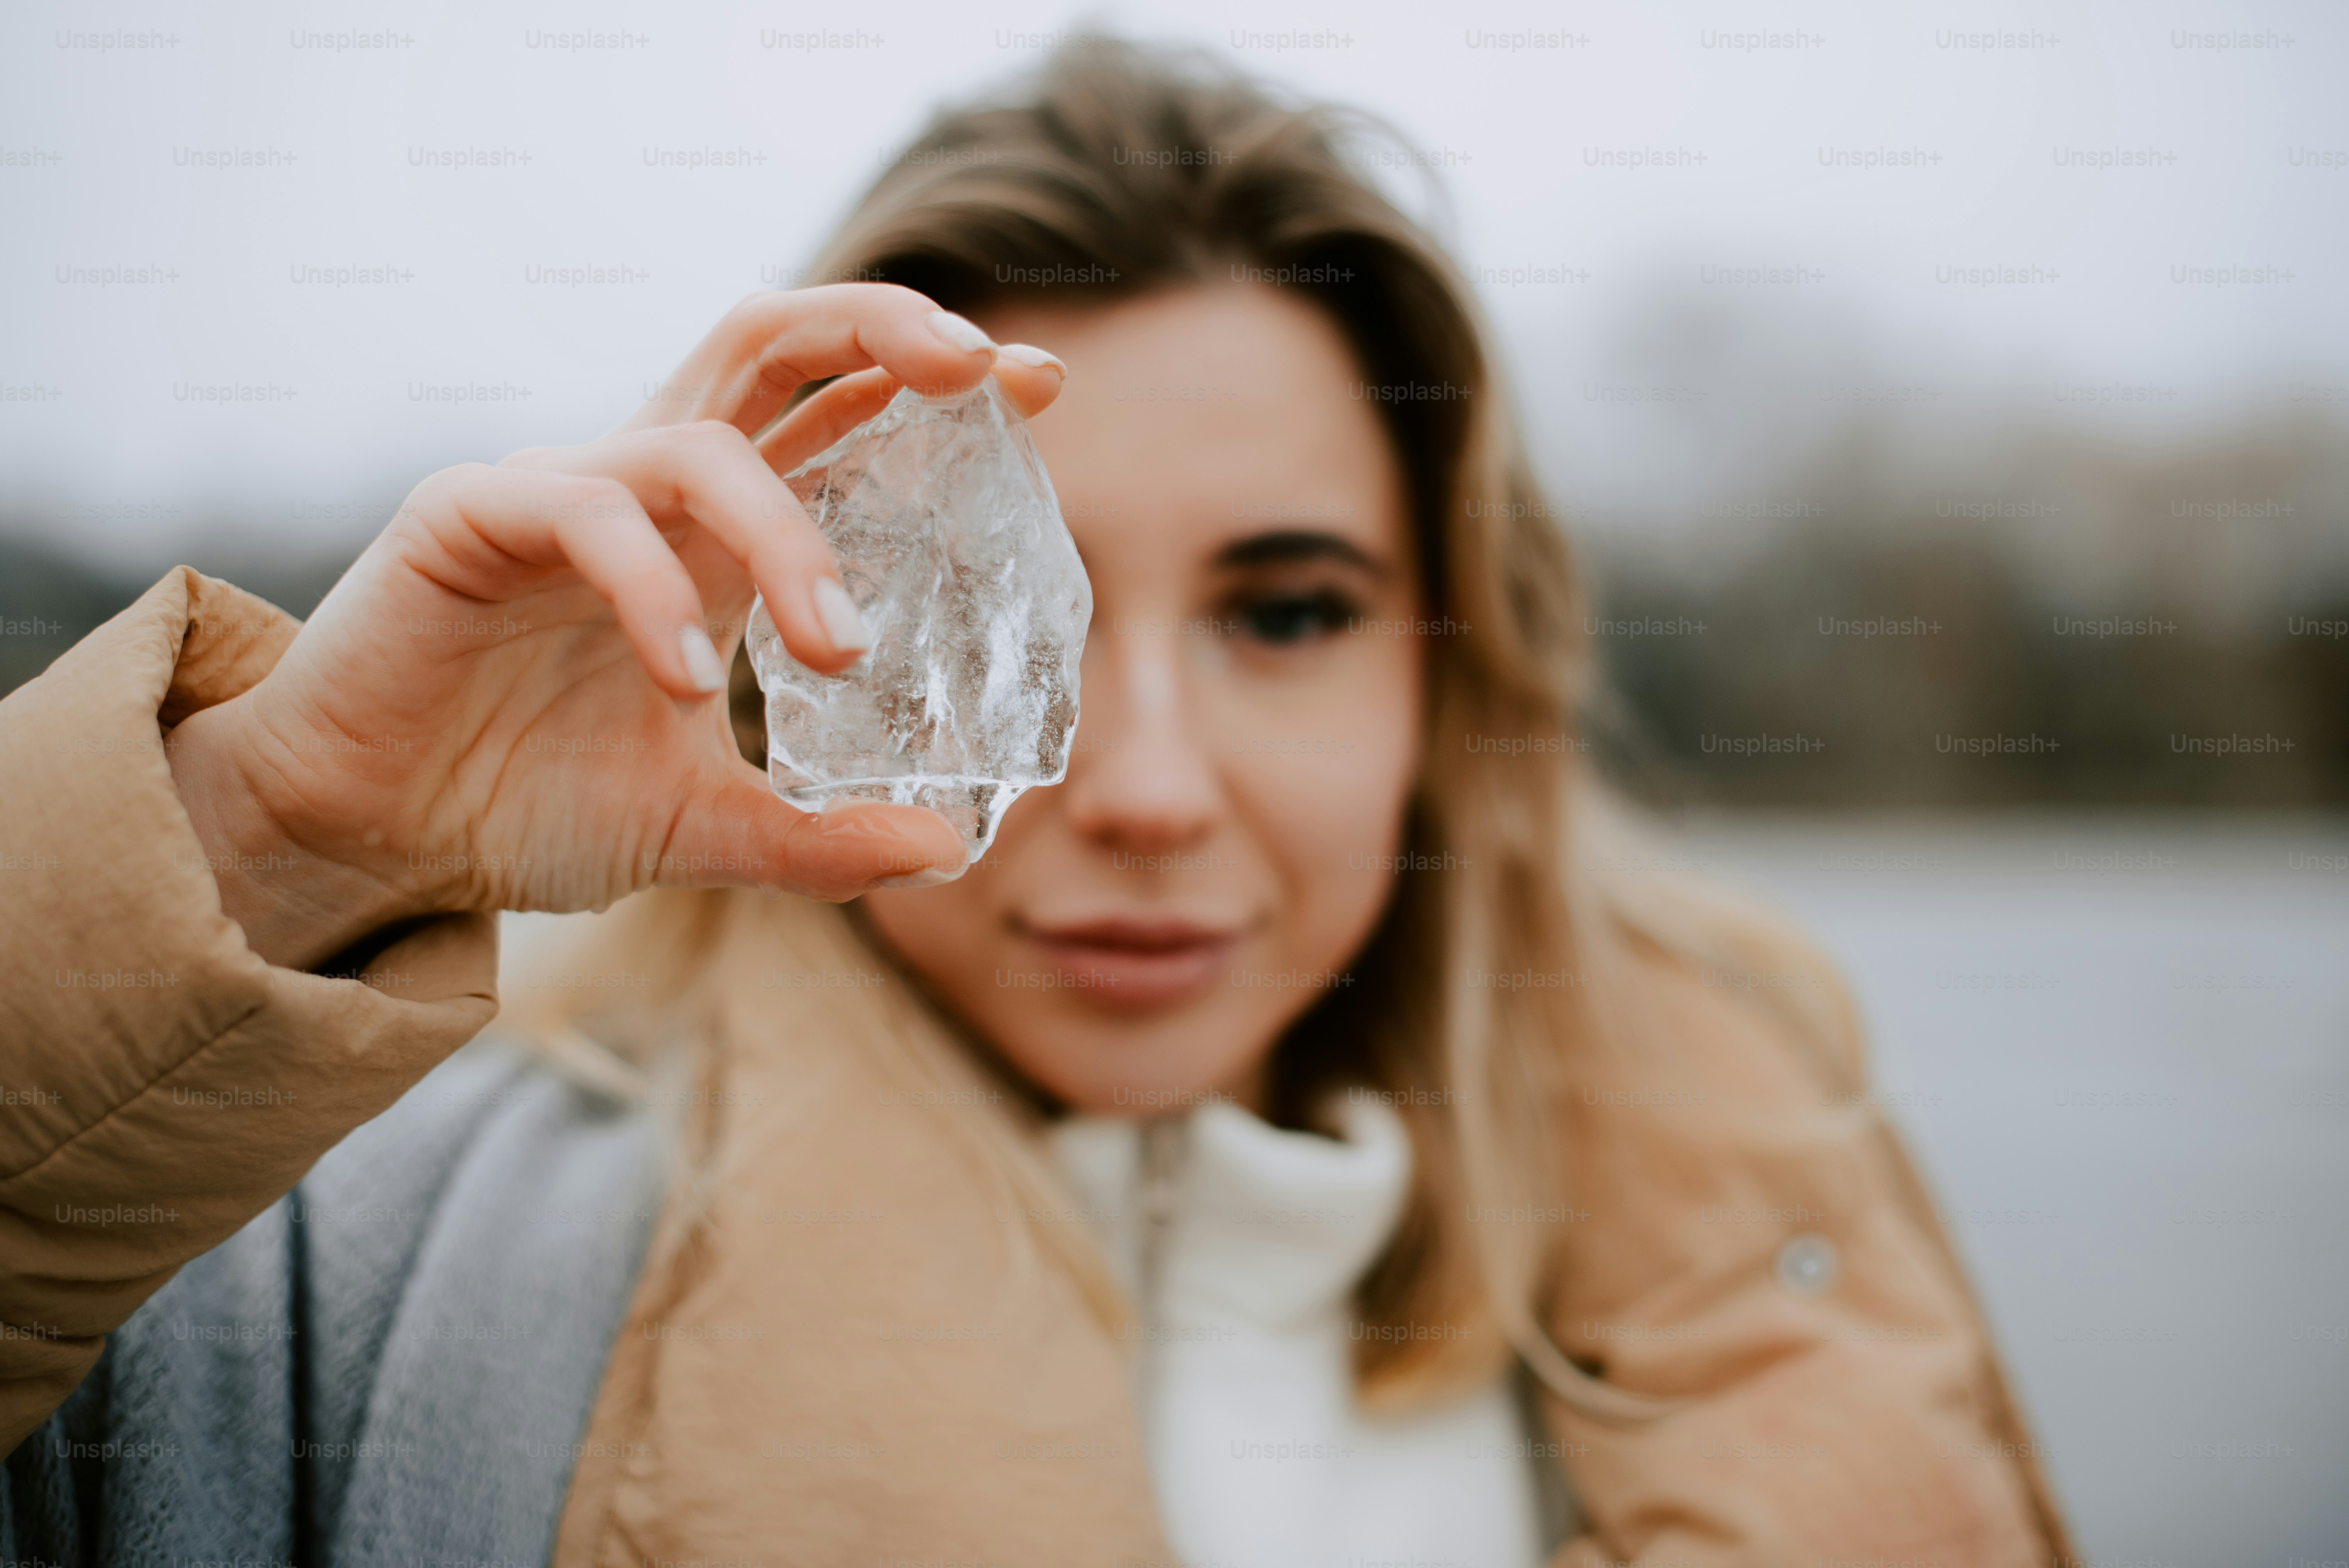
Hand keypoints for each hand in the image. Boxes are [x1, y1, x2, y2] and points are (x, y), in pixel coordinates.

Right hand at [167, 285, 1068, 970]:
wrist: (375, 841)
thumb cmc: (525, 806)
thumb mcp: (704, 831)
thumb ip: (820, 842)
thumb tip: (948, 856)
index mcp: (712, 538)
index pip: (833, 412)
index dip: (926, 377)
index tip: (1038, 386)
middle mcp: (646, 490)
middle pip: (768, 339)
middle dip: (877, 328)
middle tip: (976, 368)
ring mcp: (557, 490)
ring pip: (694, 444)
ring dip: (785, 535)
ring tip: (835, 645)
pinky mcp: (468, 515)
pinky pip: (583, 512)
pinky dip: (650, 590)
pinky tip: (683, 683)